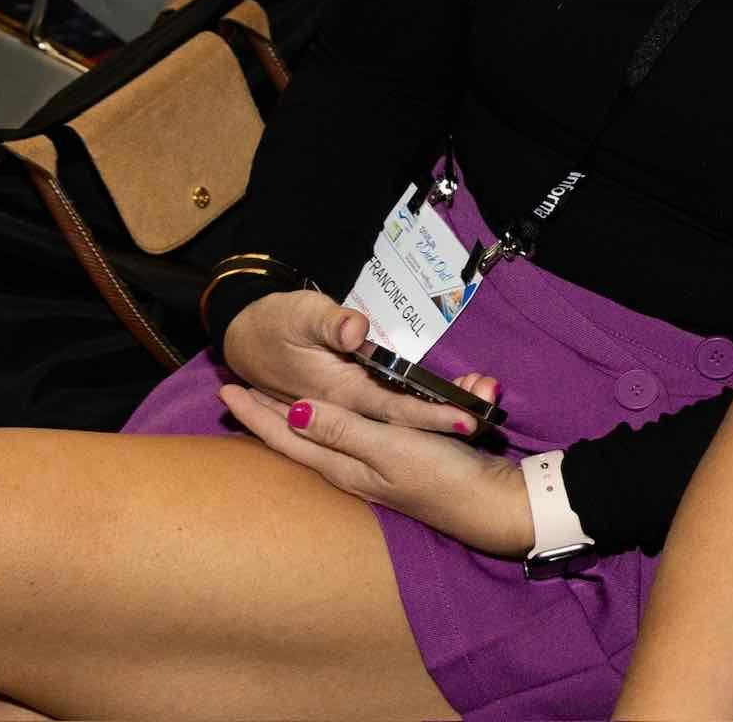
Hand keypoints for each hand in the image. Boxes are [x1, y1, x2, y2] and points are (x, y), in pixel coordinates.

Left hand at [219, 381, 532, 553]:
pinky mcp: (397, 460)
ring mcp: (373, 466)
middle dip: (270, 414)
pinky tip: (344, 409)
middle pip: (300, 437)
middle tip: (242, 388)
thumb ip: (342, 430)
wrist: (487, 503)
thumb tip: (291, 412)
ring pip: (329, 432)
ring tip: (279, 392)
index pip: (287, 437)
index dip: (255, 416)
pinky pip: (359, 430)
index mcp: (343, 464)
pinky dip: (344, 414)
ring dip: (307, 411)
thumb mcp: (387, 448)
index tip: (225, 392)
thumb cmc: (438, 474)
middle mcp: (351, 467)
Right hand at [222, 288, 474, 431]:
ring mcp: (349, 406)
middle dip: (447, 413)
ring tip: (483, 394)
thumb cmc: (274, 323)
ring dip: (441, 407)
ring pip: (401, 414)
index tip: (469, 417)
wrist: (243, 334)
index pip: (394, 409)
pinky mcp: (351, 398)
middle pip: (405, 417)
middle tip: (488, 407)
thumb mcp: (302, 316)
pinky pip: (391, 406)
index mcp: (338, 394)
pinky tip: (450, 394)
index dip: (431, 414)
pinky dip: (423, 401)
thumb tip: (357, 333)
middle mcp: (347, 408)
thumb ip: (331, 327)